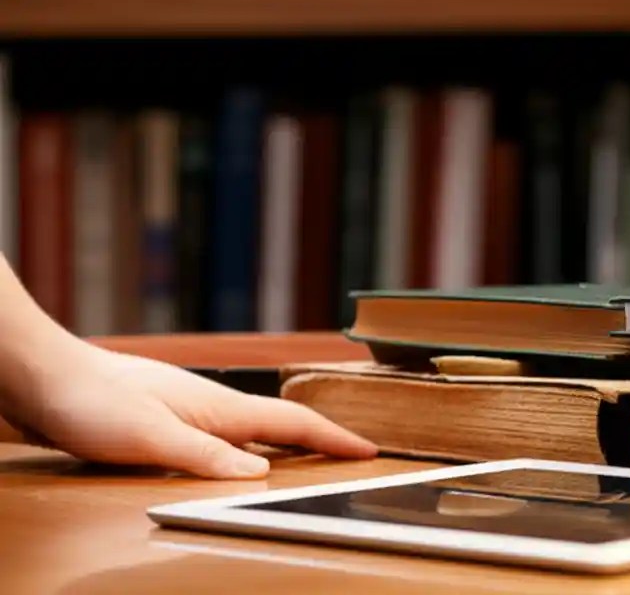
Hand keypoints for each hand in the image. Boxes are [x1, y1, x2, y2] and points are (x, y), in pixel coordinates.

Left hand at [0, 341, 376, 478]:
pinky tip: (239, 460)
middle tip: (353, 457)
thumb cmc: (89, 400)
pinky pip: (224, 436)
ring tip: (310, 463)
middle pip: (280, 424)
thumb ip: (205, 456)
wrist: (42, 373)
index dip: (334, 438)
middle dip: (321, 440)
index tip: (370, 450)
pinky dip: (249, 447)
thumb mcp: (148, 438)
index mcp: (218, 409)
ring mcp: (189, 410)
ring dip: (286, 444)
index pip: (291, 423)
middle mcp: (210, 406)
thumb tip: (262, 473)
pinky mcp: (165, 418)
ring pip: (252, 429)